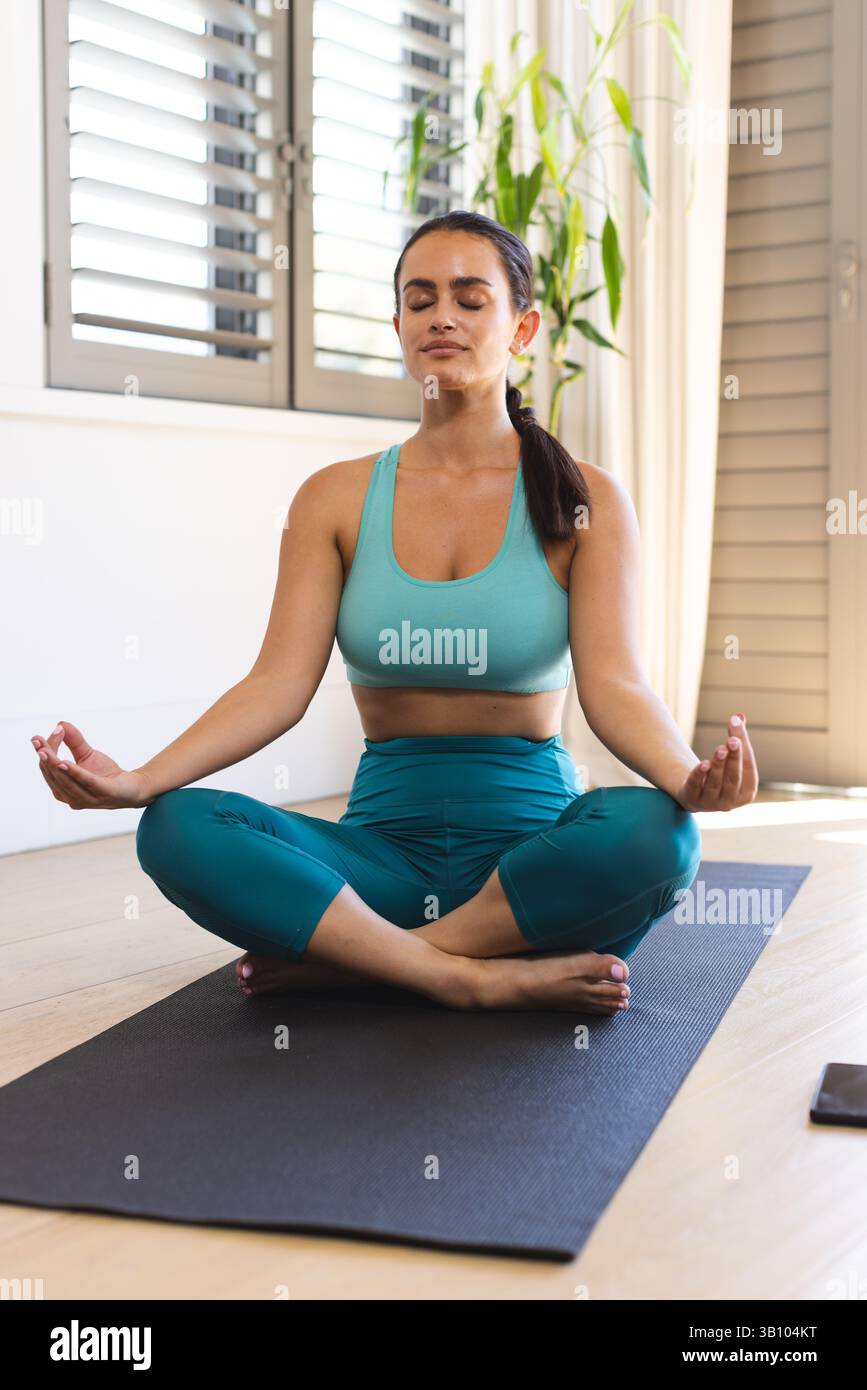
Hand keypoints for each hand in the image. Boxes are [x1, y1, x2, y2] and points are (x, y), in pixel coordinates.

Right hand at [30, 721, 148, 809]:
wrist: (132, 788)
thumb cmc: (105, 774)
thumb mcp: (87, 754)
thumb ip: (74, 740)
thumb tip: (60, 724)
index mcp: (62, 789)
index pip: (49, 769)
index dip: (45, 752)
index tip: (41, 735)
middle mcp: (70, 798)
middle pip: (54, 775)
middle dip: (45, 757)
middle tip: (38, 740)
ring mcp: (87, 799)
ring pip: (65, 781)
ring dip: (54, 764)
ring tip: (46, 751)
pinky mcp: (104, 793)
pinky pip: (86, 782)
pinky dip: (74, 772)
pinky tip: (64, 762)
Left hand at [673, 713, 757, 811]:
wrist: (694, 793)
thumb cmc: (720, 774)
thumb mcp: (730, 759)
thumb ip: (736, 738)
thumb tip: (739, 715)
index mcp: (747, 793)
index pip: (749, 768)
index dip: (744, 747)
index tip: (736, 724)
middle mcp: (731, 802)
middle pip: (733, 778)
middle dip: (734, 758)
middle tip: (732, 741)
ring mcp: (711, 804)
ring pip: (716, 783)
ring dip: (718, 766)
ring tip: (720, 749)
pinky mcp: (692, 800)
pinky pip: (696, 787)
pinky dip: (700, 775)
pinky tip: (703, 764)